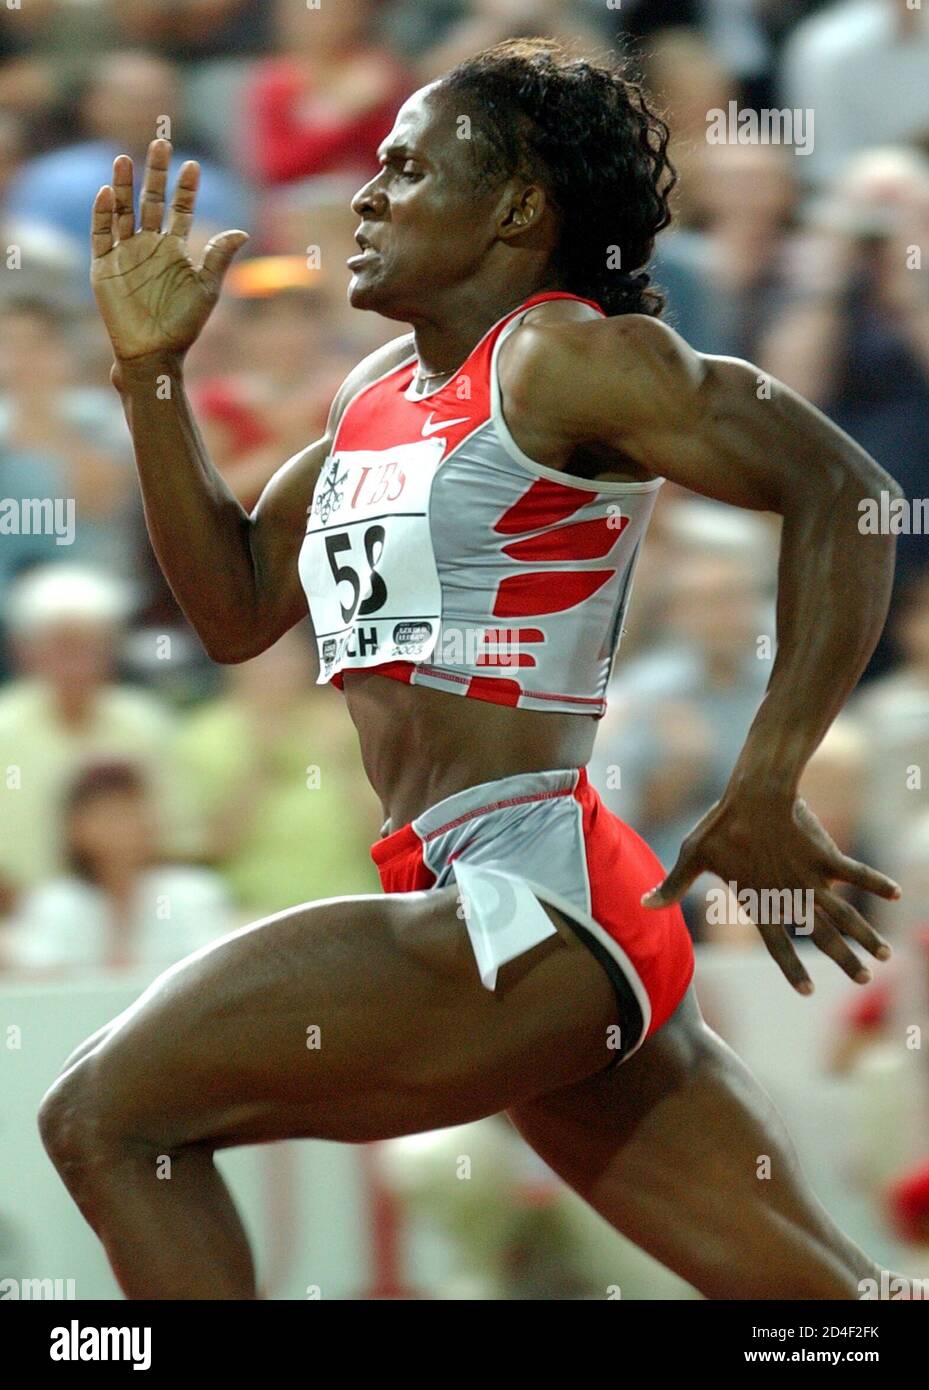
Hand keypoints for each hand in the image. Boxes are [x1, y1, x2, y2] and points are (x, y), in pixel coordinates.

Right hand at [91, 138, 248, 362]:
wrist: (154, 353)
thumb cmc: (183, 325)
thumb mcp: (207, 289)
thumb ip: (219, 257)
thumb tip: (242, 231)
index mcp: (174, 249)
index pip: (179, 210)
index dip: (185, 188)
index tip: (192, 165)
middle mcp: (149, 246)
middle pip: (151, 200)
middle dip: (155, 173)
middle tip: (161, 142)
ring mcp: (126, 254)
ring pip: (122, 210)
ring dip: (123, 185)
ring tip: (124, 159)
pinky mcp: (105, 267)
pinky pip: (101, 235)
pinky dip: (102, 214)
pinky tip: (106, 193)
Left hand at [642, 794, 899, 993]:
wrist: (752, 794)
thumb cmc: (719, 825)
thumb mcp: (692, 857)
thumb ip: (672, 886)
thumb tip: (642, 905)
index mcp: (760, 901)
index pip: (777, 944)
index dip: (792, 968)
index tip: (807, 991)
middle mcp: (788, 895)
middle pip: (820, 936)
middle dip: (843, 959)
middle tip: (862, 980)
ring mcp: (809, 877)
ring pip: (842, 913)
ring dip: (864, 933)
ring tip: (885, 955)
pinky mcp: (823, 855)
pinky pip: (853, 872)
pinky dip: (875, 882)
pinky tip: (897, 894)